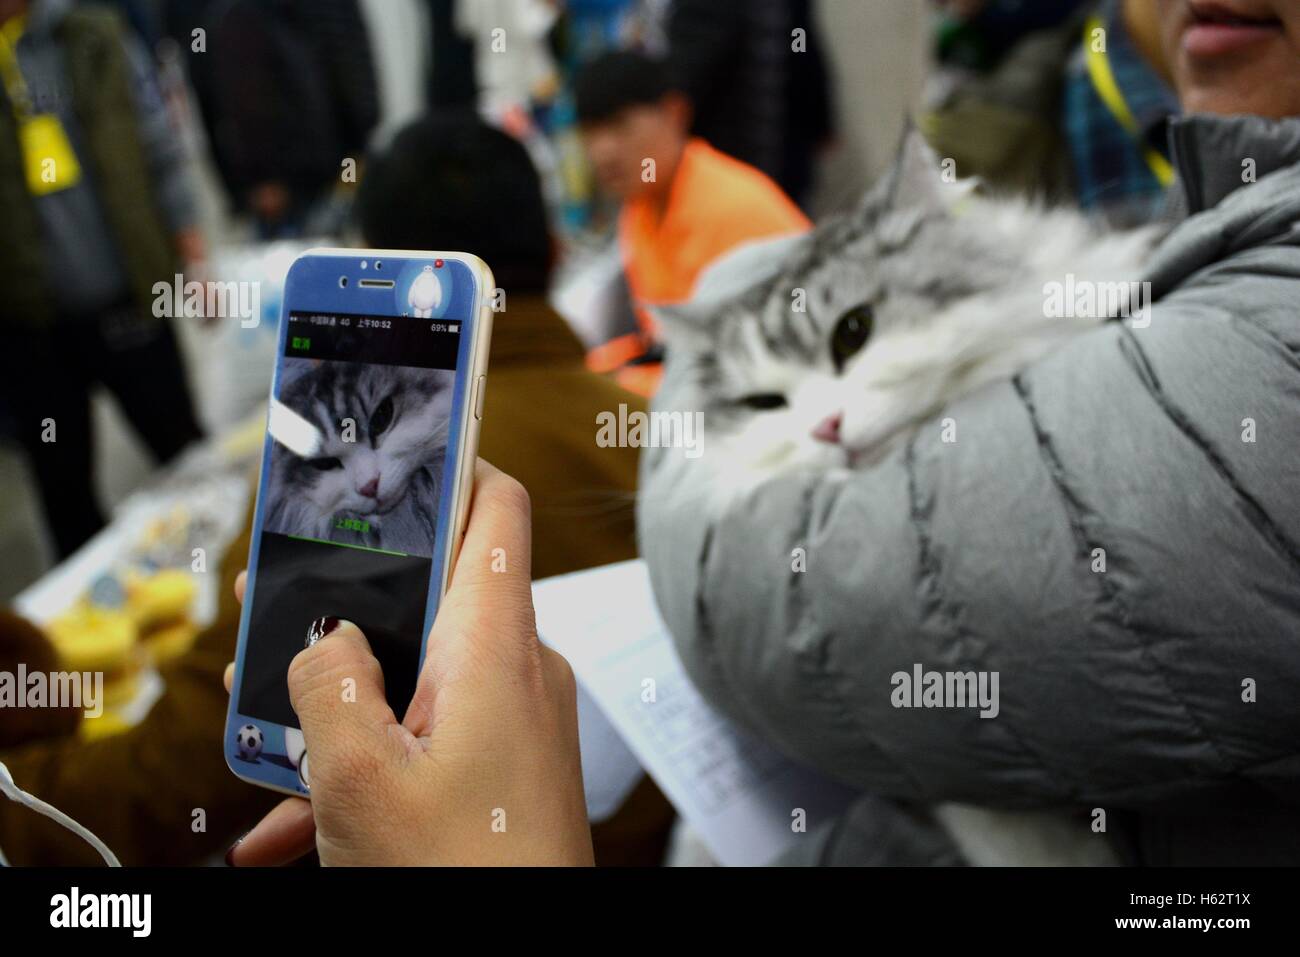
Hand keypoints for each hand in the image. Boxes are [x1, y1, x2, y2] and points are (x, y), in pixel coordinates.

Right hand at [225, 460, 592, 865]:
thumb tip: (322, 643)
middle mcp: (514, 670)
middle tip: (275, 624)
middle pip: (429, 596)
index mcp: (493, 644)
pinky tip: (294, 826)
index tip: (403, 433)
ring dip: (341, 708)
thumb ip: (326, 687)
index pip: (494, 506)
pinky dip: (367, 765)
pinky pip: (427, 740)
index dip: (452, 460)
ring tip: (267, 746)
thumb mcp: (358, 778)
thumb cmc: (464, 876)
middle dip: (347, 612)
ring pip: (414, 679)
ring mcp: (512, 721)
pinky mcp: (503, 768)